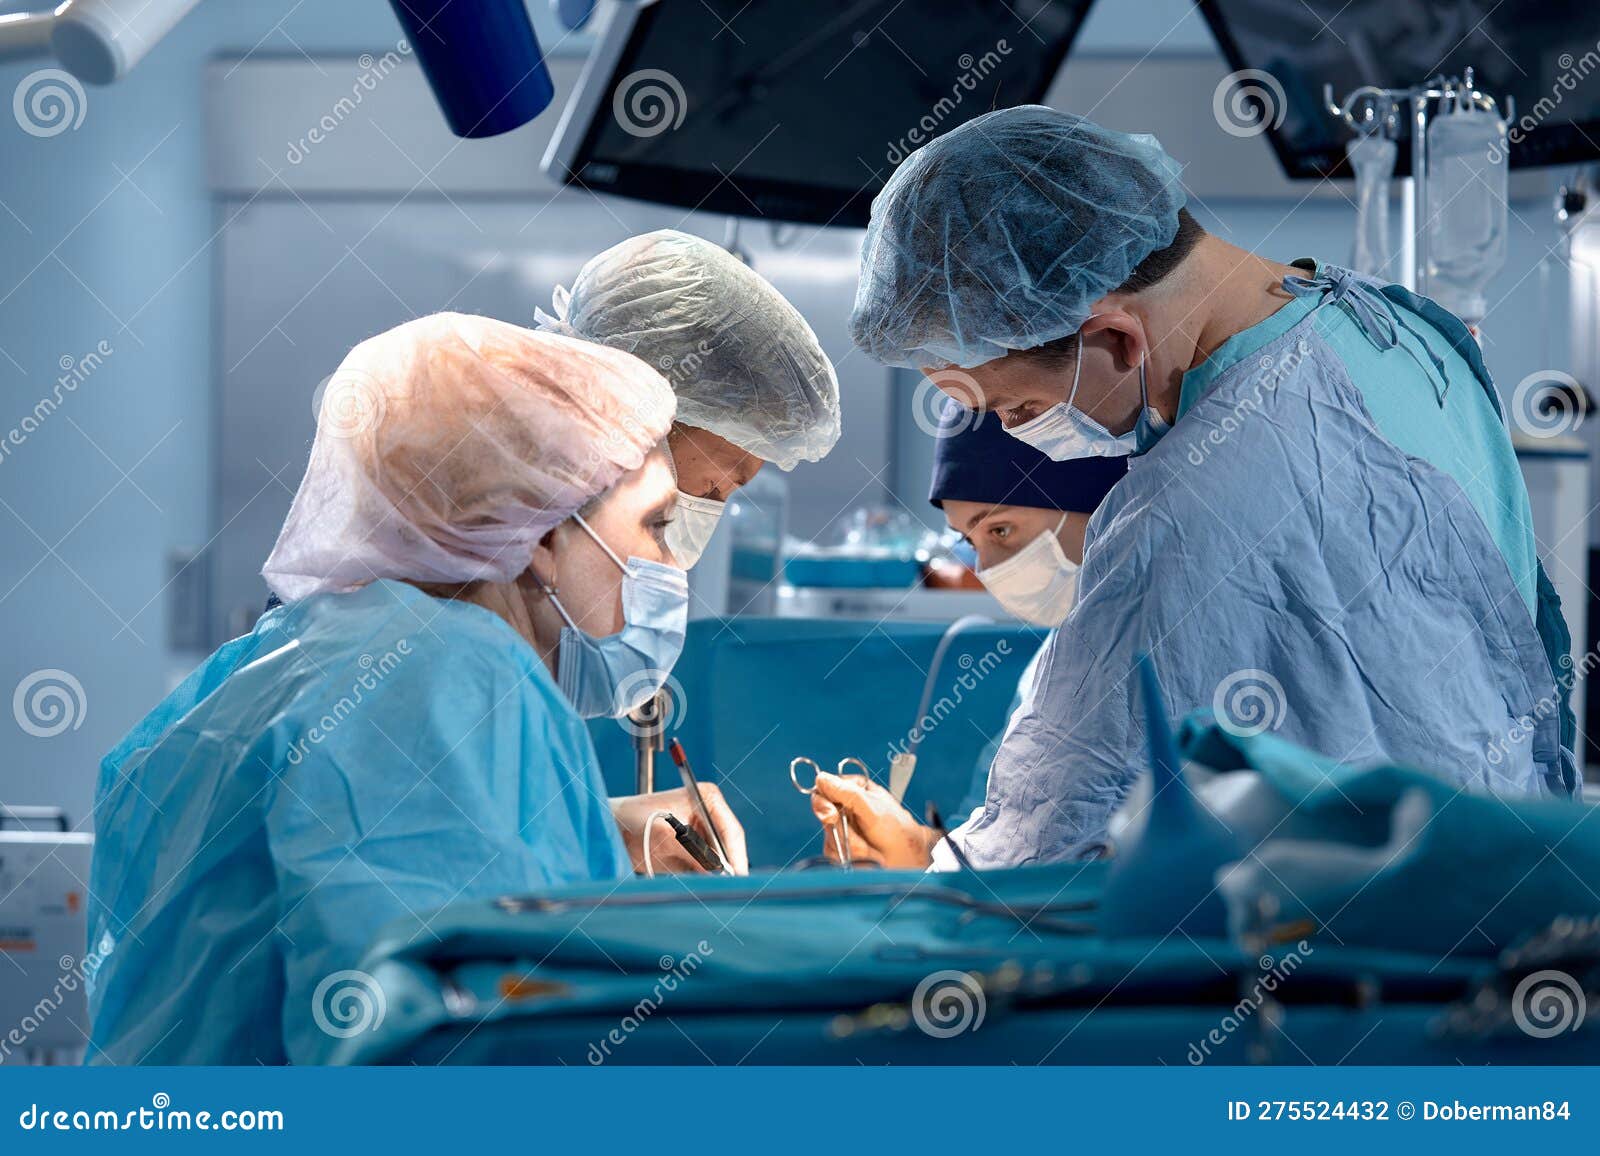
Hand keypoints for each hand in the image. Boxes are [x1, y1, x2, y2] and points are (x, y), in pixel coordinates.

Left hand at [611, 787, 748, 875]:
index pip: (730, 830)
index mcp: (707, 798)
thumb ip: (692, 852)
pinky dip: (700, 880)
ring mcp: (703, 835)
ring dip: (712, 877)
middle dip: (726, 870)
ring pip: (718, 863)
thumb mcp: (663, 836)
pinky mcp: (694, 853)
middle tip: (726, 890)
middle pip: (728, 848)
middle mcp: (710, 815)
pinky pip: (705, 872)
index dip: (735, 855)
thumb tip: (716, 870)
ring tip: (700, 888)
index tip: (736, 877)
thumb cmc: (631, 821)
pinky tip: (690, 885)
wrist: (611, 830)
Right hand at [810, 771, 939, 868]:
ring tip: (874, 850)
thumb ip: (849, 795)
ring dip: (853, 848)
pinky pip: (835, 855)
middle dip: (844, 832)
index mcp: (853, 790)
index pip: (824, 790)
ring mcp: (841, 830)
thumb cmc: (899, 832)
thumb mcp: (875, 810)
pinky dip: (852, 858)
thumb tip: (822, 778)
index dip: (823, 803)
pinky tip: (869, 857)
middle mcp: (845, 808)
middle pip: (824, 816)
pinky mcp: (840, 850)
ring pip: (830, 839)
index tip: (832, 815)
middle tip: (861, 841)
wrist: (910, 861)